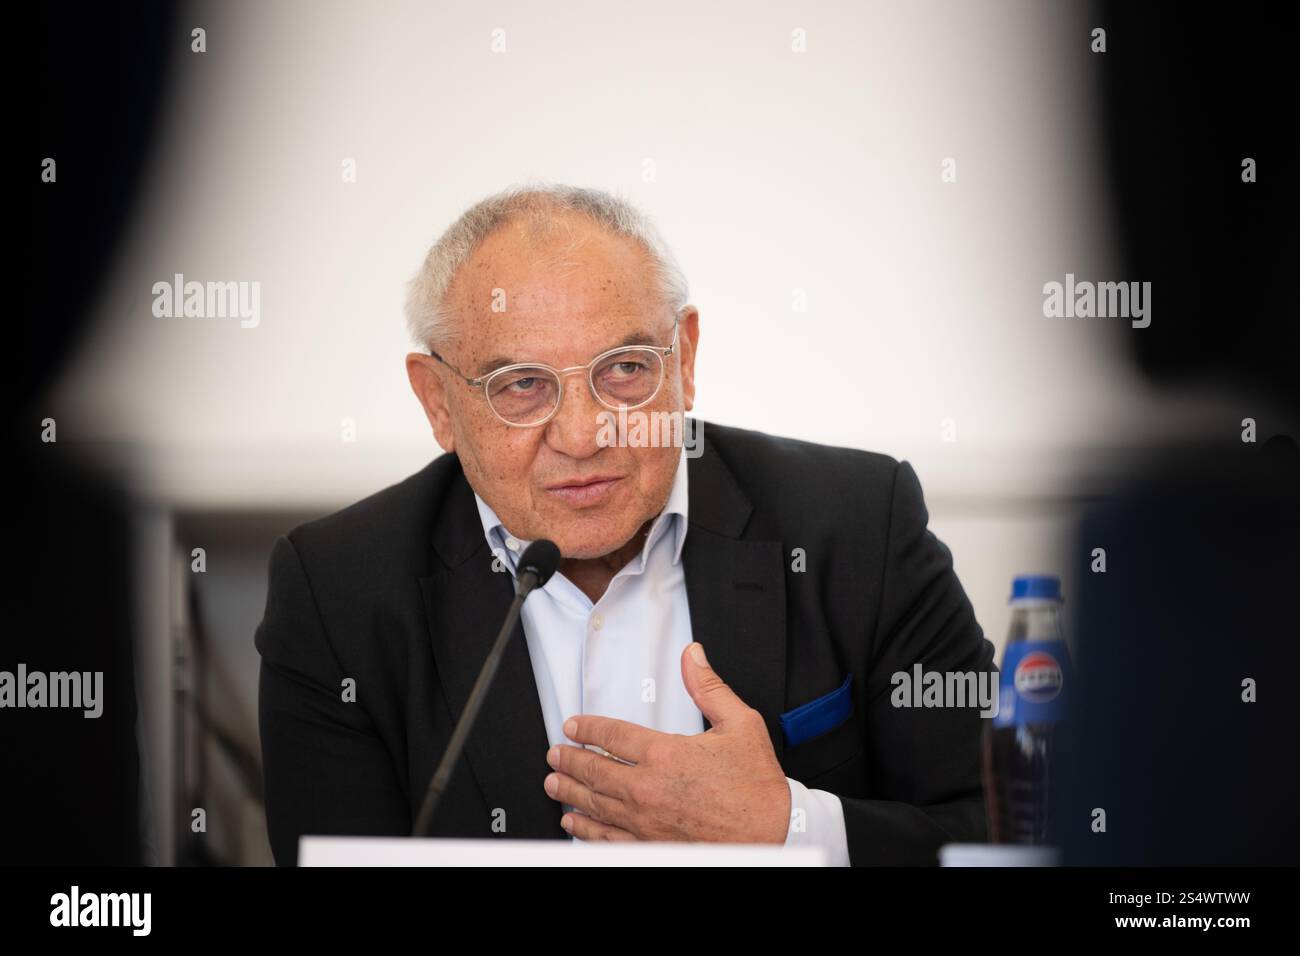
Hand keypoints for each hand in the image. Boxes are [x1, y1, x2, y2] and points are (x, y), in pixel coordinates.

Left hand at [543, 641, 791, 843]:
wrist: (773, 834)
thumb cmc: (758, 787)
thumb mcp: (740, 724)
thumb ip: (709, 688)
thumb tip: (692, 658)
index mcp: (666, 754)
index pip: (612, 735)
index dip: (588, 728)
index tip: (574, 726)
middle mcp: (648, 788)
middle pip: (594, 770)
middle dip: (570, 759)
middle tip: (556, 754)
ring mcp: (645, 822)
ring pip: (595, 804)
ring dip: (570, 791)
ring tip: (554, 783)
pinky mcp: (650, 847)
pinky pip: (607, 839)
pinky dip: (586, 830)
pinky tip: (575, 824)